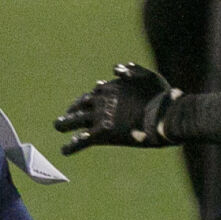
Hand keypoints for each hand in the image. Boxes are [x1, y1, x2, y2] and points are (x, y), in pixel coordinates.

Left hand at [55, 62, 178, 154]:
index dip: (88, 99)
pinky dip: (71, 146)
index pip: (94, 93)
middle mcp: (101, 101)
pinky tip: (64, 151)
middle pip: (80, 105)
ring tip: (58, 127)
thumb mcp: (148, 76)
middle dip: (72, 110)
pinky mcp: (101, 133)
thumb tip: (115, 68)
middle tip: (66, 115)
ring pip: (75, 121)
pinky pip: (81, 141)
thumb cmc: (160, 95)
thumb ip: (132, 71)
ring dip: (64, 124)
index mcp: (110, 88)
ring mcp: (99, 117)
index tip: (85, 102)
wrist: (162, 114)